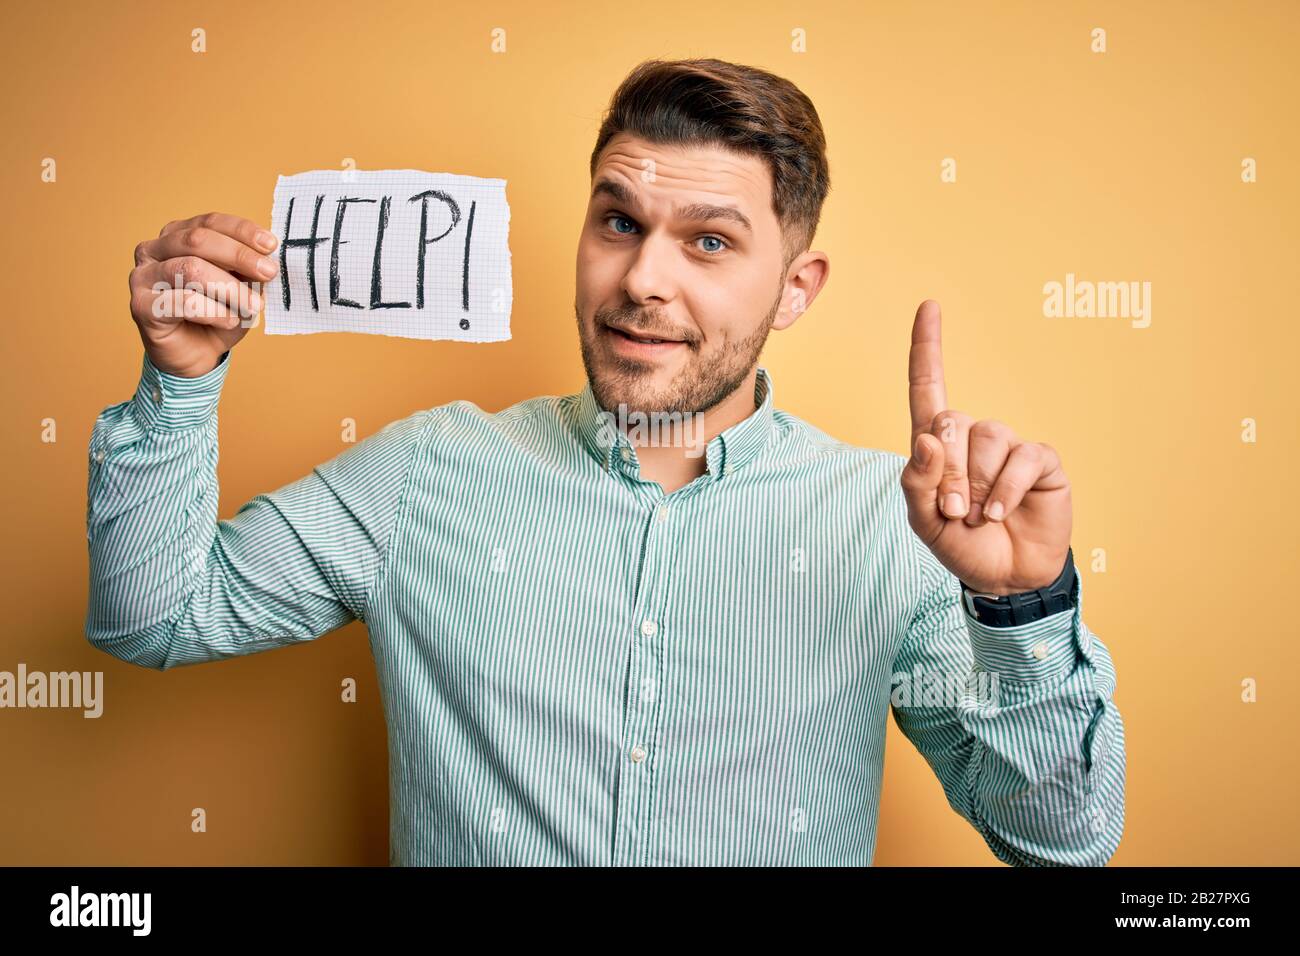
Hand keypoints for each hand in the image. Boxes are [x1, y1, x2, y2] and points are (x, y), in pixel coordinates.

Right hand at [129, 212, 279, 376]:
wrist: (196, 355)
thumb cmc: (217, 315)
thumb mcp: (241, 288)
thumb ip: (249, 271)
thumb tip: (268, 258)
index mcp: (177, 235)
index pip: (210, 222)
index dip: (242, 231)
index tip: (271, 245)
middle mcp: (154, 250)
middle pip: (197, 240)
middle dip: (239, 255)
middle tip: (269, 272)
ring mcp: (142, 276)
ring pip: (189, 269)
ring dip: (229, 287)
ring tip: (254, 305)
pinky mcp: (141, 305)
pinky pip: (182, 302)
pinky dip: (213, 311)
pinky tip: (231, 320)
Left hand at [900, 300, 1071, 595]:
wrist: (1005, 577)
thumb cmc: (961, 545)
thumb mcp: (923, 521)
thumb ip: (916, 482)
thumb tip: (927, 438)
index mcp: (937, 446)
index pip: (928, 387)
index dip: (927, 347)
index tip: (929, 306)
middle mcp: (971, 438)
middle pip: (951, 421)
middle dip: (947, 472)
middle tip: (952, 510)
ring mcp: (1007, 448)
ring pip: (986, 438)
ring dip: (976, 484)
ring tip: (977, 515)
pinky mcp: (1039, 461)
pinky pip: (1021, 458)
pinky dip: (1006, 488)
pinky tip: (999, 512)